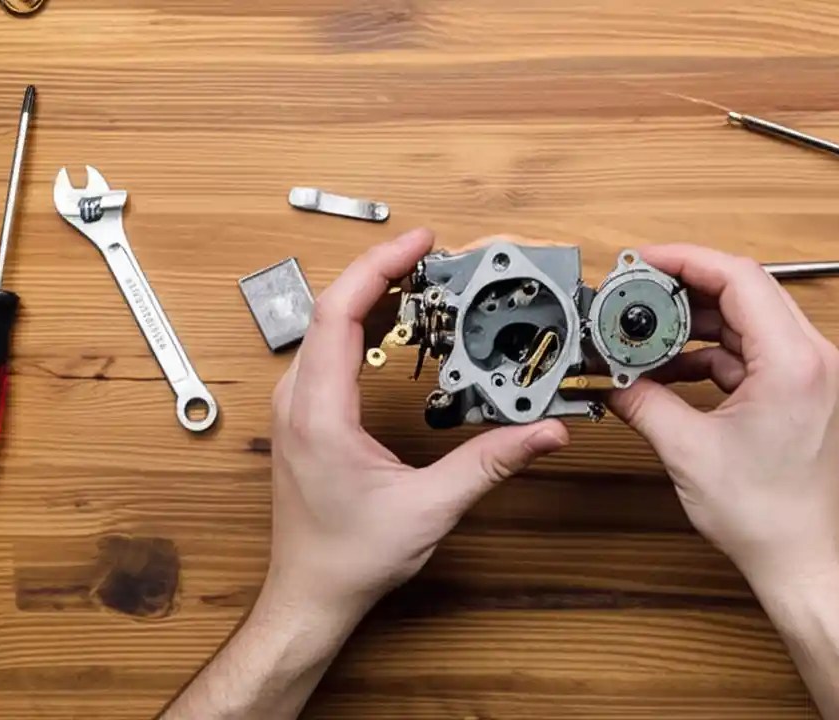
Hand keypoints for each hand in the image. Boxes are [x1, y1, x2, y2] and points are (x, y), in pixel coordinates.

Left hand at [264, 228, 569, 625]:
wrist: (309, 594)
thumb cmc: (349, 558)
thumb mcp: (430, 508)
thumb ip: (490, 463)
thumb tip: (542, 431)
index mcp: (319, 414)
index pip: (339, 314)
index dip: (379, 267)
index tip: (419, 242)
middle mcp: (297, 401)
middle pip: (331, 307)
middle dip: (383, 271)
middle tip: (433, 254)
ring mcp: (295, 407)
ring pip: (325, 326)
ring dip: (371, 295)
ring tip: (421, 278)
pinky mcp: (304, 417)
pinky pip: (325, 350)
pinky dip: (360, 324)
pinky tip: (394, 325)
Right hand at [609, 245, 838, 585]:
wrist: (799, 558)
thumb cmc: (765, 515)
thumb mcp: (687, 450)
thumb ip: (642, 402)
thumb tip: (611, 377)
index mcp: (792, 361)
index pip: (739, 277)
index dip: (685, 260)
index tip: (644, 260)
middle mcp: (811, 357)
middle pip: (743, 290)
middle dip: (683, 287)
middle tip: (635, 293)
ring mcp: (808, 373)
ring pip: (745, 319)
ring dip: (694, 322)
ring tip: (646, 334)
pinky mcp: (798, 390)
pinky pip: (749, 350)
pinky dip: (709, 352)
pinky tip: (670, 367)